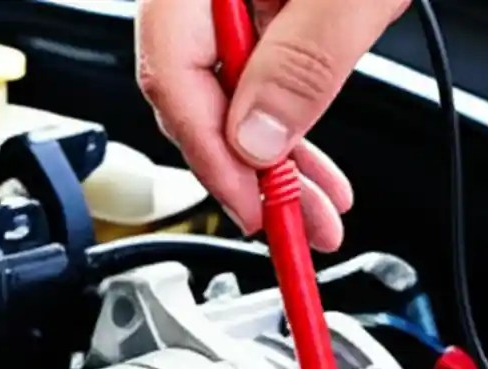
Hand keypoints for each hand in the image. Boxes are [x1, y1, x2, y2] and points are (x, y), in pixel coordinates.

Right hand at [134, 0, 409, 250]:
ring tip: (316, 213)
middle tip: (292, 227)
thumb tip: (256, 141)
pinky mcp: (259, 2)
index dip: (211, 153)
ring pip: (228, 91)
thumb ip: (302, 60)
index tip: (254, 207)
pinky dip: (288, 121)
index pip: (171, 70)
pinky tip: (313, 167)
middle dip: (248, 171)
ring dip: (273, 161)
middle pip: (194, 90)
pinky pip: (257, 73)